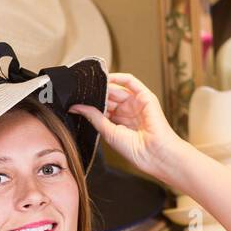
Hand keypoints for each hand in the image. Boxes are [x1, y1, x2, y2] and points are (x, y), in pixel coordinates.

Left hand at [69, 73, 186, 183]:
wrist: (154, 153)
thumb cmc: (135, 150)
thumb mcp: (108, 131)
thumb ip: (93, 116)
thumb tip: (76, 107)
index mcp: (120, 124)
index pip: (102, 109)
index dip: (90, 104)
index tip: (75, 100)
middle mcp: (128, 113)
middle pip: (109, 98)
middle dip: (96, 94)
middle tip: (79, 91)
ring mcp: (136, 104)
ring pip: (117, 89)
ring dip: (104, 86)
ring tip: (90, 84)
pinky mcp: (145, 96)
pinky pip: (130, 82)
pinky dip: (118, 77)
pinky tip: (105, 77)